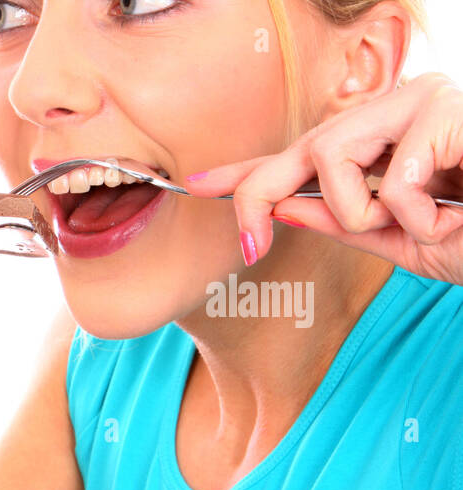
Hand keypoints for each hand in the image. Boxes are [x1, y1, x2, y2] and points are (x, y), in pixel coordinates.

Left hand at [184, 72, 462, 284]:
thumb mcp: (407, 240)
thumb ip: (346, 224)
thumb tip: (282, 209)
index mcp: (384, 145)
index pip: (301, 155)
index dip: (247, 172)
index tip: (194, 184)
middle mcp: (396, 113)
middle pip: (297, 150)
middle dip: (257, 197)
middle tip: (249, 247)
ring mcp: (420, 100)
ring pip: (329, 160)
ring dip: (364, 213)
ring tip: (423, 220)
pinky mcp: (444, 106)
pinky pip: (388, 183)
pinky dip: (420, 217)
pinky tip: (455, 211)